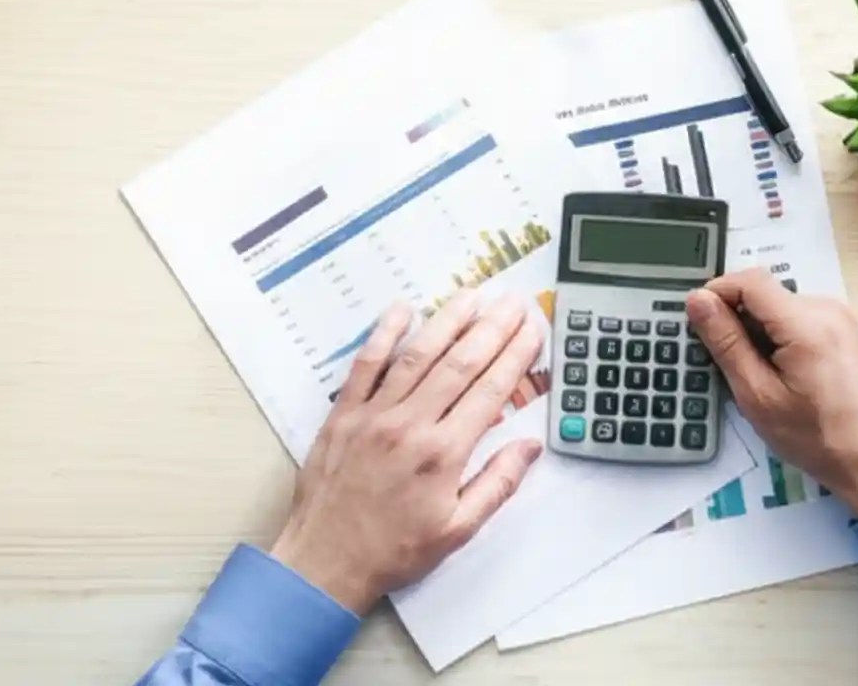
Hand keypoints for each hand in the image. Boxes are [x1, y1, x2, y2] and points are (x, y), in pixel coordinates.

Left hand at [271, 291, 543, 613]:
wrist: (325, 561)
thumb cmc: (392, 550)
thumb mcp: (458, 529)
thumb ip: (498, 483)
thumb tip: (529, 446)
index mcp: (443, 453)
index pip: (490, 390)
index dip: (516, 356)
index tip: (532, 331)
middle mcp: (410, 425)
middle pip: (460, 364)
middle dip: (492, 329)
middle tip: (513, 303)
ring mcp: (374, 415)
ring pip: (418, 356)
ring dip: (448, 321)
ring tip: (472, 296)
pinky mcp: (343, 414)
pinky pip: (366, 365)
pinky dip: (384, 335)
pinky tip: (402, 310)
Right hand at [685, 269, 857, 516]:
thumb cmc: (814, 437)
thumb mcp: (758, 395)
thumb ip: (726, 342)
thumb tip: (698, 299)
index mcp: (807, 323)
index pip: (750, 280)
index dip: (716, 292)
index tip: (699, 323)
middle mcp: (828, 308)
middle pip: (766, 293)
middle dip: (738, 318)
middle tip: (727, 361)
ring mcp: (841, 317)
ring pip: (781, 306)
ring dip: (759, 330)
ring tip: (756, 373)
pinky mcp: (846, 329)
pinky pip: (800, 318)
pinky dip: (780, 336)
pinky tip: (782, 372)